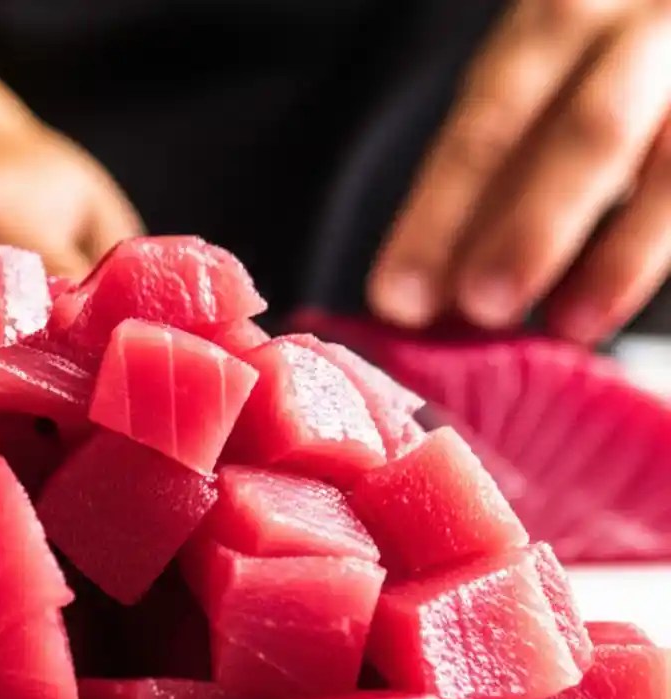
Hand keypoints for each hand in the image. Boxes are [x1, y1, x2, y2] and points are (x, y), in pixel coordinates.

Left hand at [370, 0, 670, 342]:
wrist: (668, 23)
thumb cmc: (588, 69)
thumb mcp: (531, 95)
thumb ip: (487, 183)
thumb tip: (424, 292)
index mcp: (555, 23)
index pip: (489, 121)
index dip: (441, 213)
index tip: (399, 296)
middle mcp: (634, 34)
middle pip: (587, 133)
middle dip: (532, 227)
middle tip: (483, 307)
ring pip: (669, 167)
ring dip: (615, 257)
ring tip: (566, 325)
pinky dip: (650, 252)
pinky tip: (608, 306)